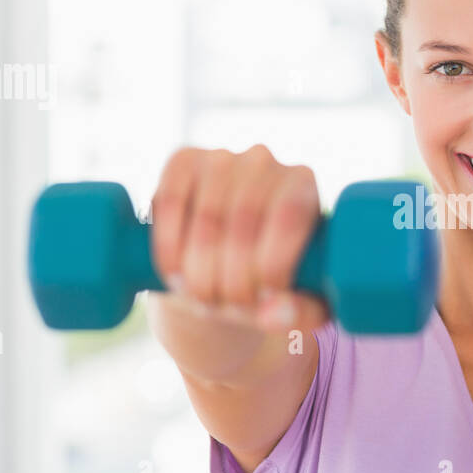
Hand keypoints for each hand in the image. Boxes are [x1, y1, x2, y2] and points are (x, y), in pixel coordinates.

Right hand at [149, 145, 328, 332]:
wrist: (221, 263)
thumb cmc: (271, 283)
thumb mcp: (300, 304)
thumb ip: (301, 314)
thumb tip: (274, 313)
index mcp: (302, 186)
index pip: (290, 214)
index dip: (273, 260)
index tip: (262, 299)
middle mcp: (265, 161)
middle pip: (246, 217)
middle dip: (233, 275)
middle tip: (228, 309)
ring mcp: (221, 158)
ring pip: (208, 215)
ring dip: (200, 267)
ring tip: (202, 300)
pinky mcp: (182, 162)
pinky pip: (171, 200)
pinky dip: (169, 245)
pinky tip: (174, 275)